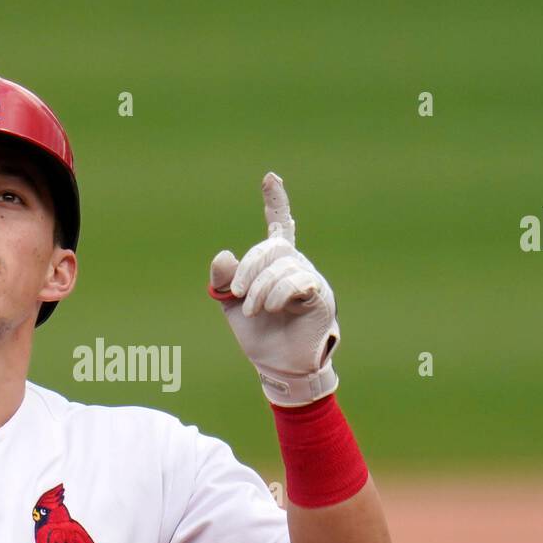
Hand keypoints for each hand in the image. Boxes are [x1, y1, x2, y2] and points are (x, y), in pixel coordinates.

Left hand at [208, 172, 339, 406]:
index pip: (279, 225)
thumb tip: (223, 254)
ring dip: (261, 289)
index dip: (276, 201)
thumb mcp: (231, 304)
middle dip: (249, 268)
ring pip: (282, 266)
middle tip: (238, 294)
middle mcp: (296, 265)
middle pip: (271, 248)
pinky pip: (297, 281)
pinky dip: (279, 293)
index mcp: (276, 264)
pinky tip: (274, 308)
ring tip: (253, 310)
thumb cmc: (259, 334)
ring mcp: (310, 278)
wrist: (278, 365)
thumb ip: (224, 279)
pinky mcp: (319, 295)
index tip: (270, 178)